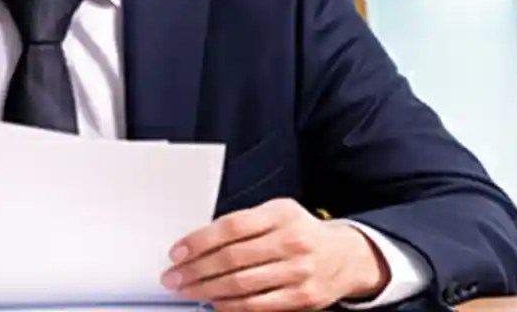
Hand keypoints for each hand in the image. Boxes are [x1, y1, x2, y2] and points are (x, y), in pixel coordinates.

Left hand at [163, 198, 388, 311]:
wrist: (344, 257)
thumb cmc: (301, 233)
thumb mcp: (279, 214)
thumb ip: (245, 225)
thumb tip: (198, 244)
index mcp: (282, 214)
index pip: (232, 226)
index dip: (199, 241)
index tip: (177, 252)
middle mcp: (292, 241)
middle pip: (232, 258)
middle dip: (195, 270)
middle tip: (173, 277)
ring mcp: (298, 272)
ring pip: (240, 285)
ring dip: (205, 290)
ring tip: (187, 290)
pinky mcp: (301, 298)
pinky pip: (256, 306)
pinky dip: (229, 306)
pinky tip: (214, 302)